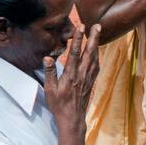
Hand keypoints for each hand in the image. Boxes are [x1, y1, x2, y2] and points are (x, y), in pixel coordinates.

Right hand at [43, 24, 100, 144]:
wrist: (72, 118)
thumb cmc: (59, 104)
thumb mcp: (50, 89)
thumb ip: (50, 72)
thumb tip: (47, 57)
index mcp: (71, 74)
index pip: (75, 53)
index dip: (78, 39)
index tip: (80, 26)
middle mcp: (82, 74)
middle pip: (89, 52)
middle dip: (93, 37)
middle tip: (97, 25)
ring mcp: (88, 78)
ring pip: (94, 58)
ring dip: (96, 44)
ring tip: (98, 33)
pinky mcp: (90, 82)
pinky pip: (96, 66)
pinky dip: (97, 56)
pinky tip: (97, 52)